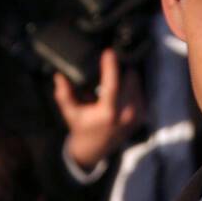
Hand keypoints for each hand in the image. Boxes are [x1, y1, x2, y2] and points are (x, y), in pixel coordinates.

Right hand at [54, 47, 144, 171]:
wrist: (95, 148)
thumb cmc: (82, 126)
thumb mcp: (70, 112)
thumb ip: (64, 95)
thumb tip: (59, 76)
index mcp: (108, 113)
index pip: (112, 85)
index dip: (110, 66)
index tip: (109, 52)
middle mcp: (126, 115)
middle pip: (130, 79)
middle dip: (121, 68)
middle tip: (111, 61)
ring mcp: (136, 116)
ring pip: (137, 84)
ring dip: (128, 76)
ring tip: (115, 76)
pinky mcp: (142, 116)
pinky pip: (141, 93)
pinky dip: (133, 87)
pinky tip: (122, 86)